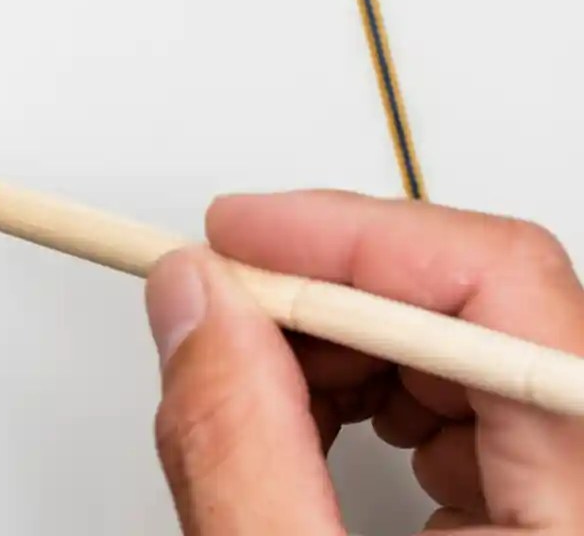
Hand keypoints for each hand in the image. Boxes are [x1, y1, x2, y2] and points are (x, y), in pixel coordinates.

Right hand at [146, 190, 583, 533]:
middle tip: (217, 305)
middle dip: (322, 296)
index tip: (241, 232)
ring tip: (250, 379)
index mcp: (582, 505)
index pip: (501, 290)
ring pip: (459, 346)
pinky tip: (303, 422)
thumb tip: (195, 300)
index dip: (352, 237)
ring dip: (334, 345)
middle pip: (477, 308)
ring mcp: (573, 496)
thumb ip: (238, 447)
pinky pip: (458, 402)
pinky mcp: (539, 508)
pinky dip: (360, 393)